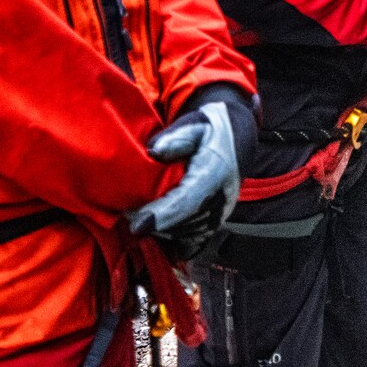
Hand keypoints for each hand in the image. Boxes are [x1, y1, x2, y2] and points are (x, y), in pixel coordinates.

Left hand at [132, 107, 242, 261]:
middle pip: (183, 223)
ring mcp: (221, 213)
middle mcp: (222, 198)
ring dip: (162, 230)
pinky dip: (175, 238)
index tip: (137, 224)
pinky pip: (194, 241)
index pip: (187, 202)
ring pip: (187, 234)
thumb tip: (154, 151)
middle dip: (154, 224)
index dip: (162, 216)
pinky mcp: (217, 222)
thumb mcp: (195, 124)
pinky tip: (160, 227)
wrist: (237, 139)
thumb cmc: (211, 130)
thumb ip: (176, 138)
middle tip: (128, 212)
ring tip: (141, 215)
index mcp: (215, 174)